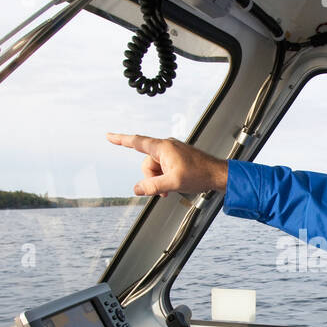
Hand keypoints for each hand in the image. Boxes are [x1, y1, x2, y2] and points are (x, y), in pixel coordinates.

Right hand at [107, 132, 227, 196]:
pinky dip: (165, 178)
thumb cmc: (200, 174)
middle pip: (146, 163)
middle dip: (152, 178)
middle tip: (164, 190)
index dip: (121, 139)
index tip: (109, 136)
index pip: (137, 142)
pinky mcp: (177, 157)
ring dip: (159, 180)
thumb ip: (153, 186)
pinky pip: (163, 168)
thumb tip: (137, 189)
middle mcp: (166, 146)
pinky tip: (174, 184)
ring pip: (155, 168)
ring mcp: (172, 152)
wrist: (217, 174)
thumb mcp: (173, 183)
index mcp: (163, 147)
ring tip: (172, 187)